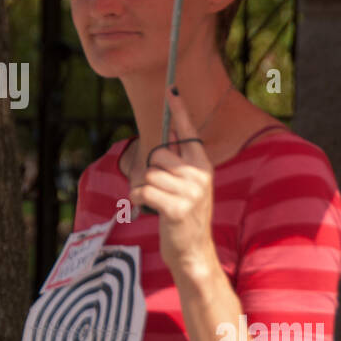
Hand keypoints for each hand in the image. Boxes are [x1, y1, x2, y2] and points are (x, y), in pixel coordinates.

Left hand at [129, 87, 218, 284]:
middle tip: (163, 192)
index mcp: (203, 166)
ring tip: (158, 204)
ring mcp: (190, 192)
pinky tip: (147, 208)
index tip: (171, 89)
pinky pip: (144, 190)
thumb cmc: (184, 216)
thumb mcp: (188, 186)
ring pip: (149, 174)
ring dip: (145, 189)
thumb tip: (172, 131)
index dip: (179, 110)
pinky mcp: (177, 208)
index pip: (189, 132)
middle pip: (158, 155)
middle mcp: (200, 175)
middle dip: (152, 172)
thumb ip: (181, 161)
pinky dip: (138, 198)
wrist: (191, 251)